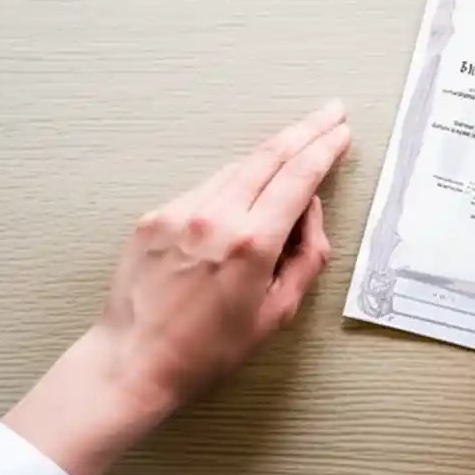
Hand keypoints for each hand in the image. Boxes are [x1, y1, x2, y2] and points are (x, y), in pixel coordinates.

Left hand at [3, 101, 350, 474]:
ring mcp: (180, 213)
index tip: (341, 132)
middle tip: (330, 112)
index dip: (324, 150)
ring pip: (236, 169)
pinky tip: (244, 198)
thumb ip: (305, 258)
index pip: (298, 178)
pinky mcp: (155, 217)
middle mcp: (215, 217)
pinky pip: (206, 189)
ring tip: (295, 151)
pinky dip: (233, 186)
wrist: (133, 362)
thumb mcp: (277, 314)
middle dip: (305, 130)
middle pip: (269, 156)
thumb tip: (310, 214)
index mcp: (251, 243)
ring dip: (269, 157)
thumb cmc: (208, 350)